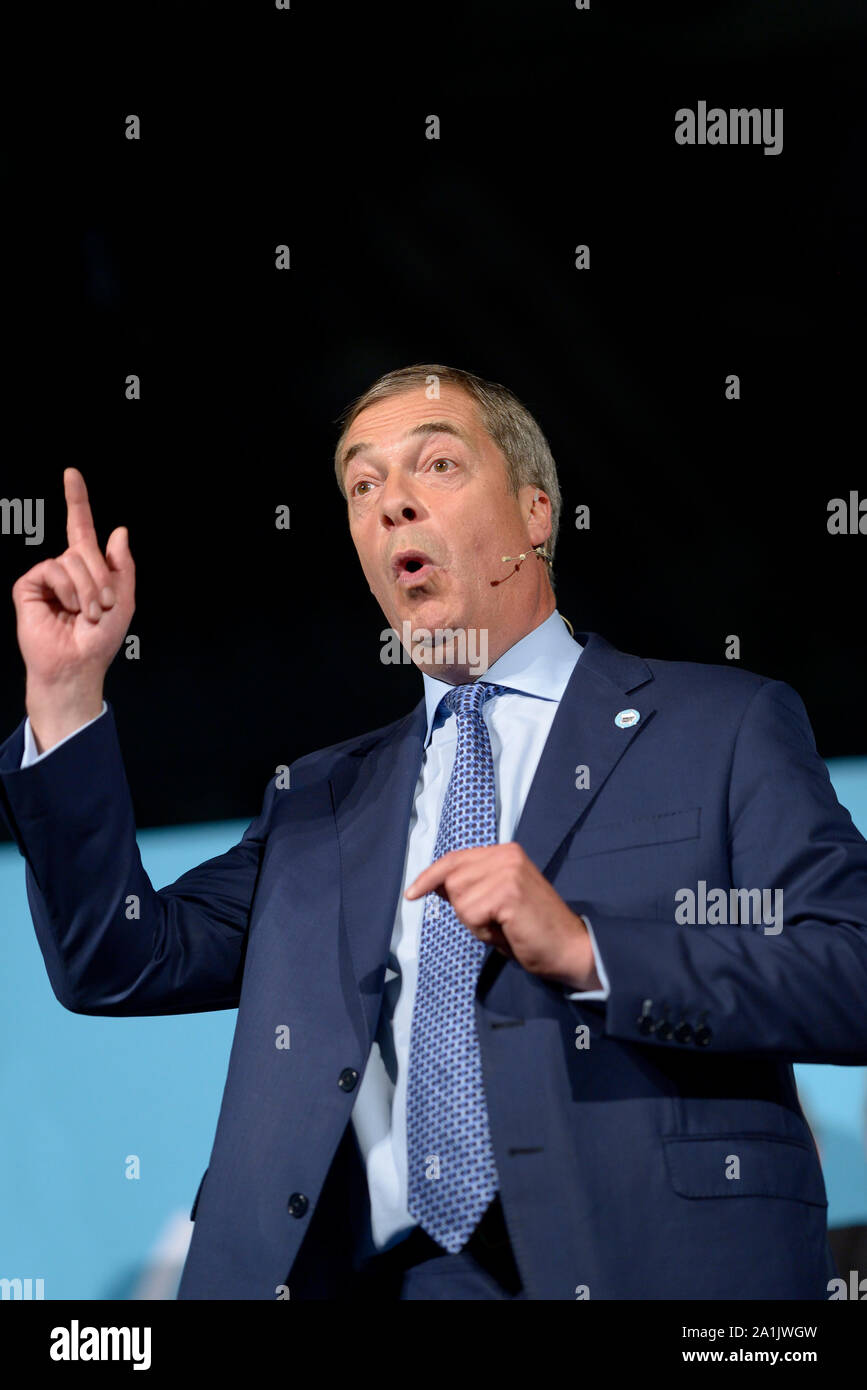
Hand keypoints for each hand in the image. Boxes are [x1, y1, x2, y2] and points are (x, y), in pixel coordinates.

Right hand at [12, 468, 134, 749]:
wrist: (78, 664)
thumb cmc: (101, 638)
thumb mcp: (125, 599)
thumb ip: (122, 564)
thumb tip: (118, 530)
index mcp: (88, 568)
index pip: (81, 527)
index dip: (77, 500)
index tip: (72, 473)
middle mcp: (65, 568)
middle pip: (85, 547)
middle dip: (102, 578)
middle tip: (102, 607)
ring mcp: (46, 576)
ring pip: (71, 558)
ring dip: (87, 587)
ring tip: (86, 612)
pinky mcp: (27, 585)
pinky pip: (52, 568)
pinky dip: (66, 589)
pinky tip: (66, 609)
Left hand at [405, 842, 599, 989]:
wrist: (569, 948)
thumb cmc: (530, 930)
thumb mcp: (494, 902)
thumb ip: (469, 887)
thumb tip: (434, 883)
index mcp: (505, 852)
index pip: (454, 858)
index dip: (430, 877)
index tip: (411, 894)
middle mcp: (506, 854)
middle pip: (451, 880)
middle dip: (464, 908)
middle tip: (495, 921)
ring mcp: (508, 871)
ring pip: (459, 899)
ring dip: (474, 921)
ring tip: (503, 926)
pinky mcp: (509, 891)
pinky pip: (471, 914)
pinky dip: (482, 930)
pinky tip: (506, 930)